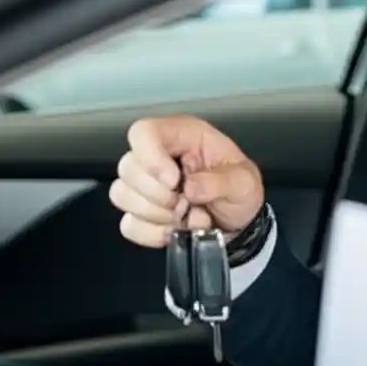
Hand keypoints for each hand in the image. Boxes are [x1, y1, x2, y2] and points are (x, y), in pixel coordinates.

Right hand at [110, 114, 263, 247]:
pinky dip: (153, 233)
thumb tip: (190, 188)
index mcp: (182, 136)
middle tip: (188, 204)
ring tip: (186, 216)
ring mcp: (144, 185)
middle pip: (128, 168)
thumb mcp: (244, 182)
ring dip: (157, 214)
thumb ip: (221, 182)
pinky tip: (175, 230)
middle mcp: (157, 155)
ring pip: (122, 195)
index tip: (173, 182)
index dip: (151, 157)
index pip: (143, 132)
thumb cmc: (240, 190)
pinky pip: (129, 224)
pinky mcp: (140, 213)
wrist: (239, 222)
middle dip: (159, 195)